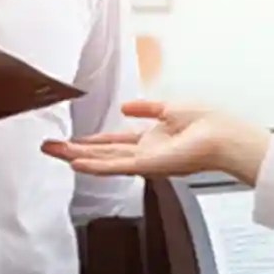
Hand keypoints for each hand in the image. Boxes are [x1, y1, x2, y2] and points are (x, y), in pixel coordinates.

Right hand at [40, 100, 271, 184]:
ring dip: (76, 156)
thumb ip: (147, 108)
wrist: (225, 136)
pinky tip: (76, 162)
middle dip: (73, 149)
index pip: (113, 142)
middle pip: (101, 152)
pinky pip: (116, 166)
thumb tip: (127, 107)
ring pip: (102, 160)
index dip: (91, 141)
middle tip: (48, 147)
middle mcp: (143, 153)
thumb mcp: (171, 108)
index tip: (71, 140)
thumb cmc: (209, 124)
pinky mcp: (146, 166)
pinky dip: (94, 165)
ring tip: (53, 152)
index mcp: (150, 140)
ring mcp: (143, 161)